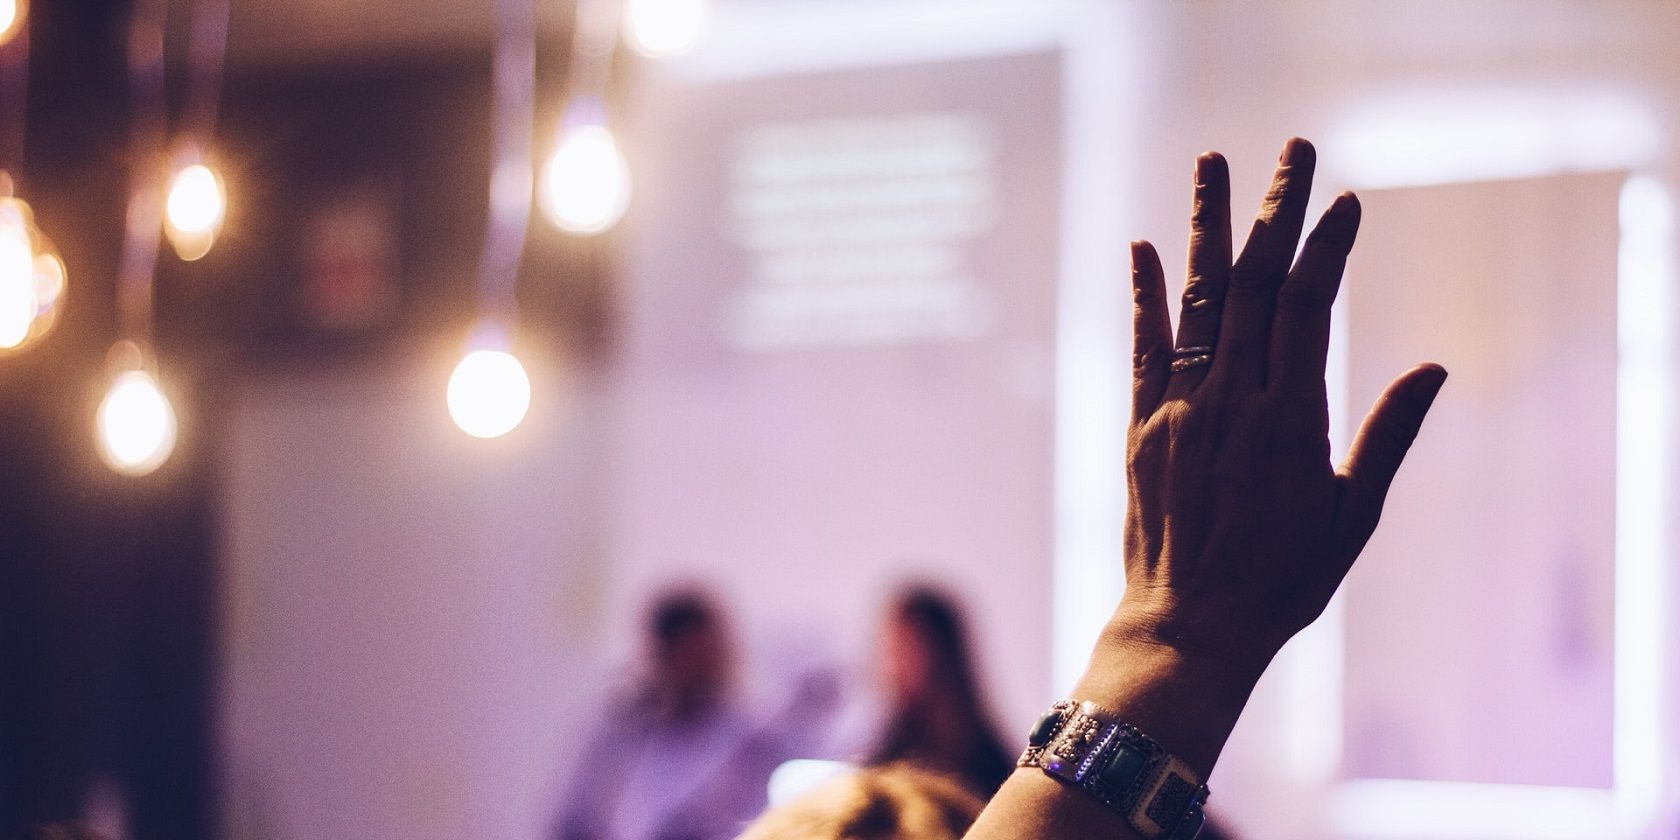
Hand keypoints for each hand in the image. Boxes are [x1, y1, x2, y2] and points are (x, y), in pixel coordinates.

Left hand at [1116, 138, 1446, 669]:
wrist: (1190, 628)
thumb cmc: (1282, 581)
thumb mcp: (1352, 515)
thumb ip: (1387, 436)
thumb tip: (1432, 368)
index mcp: (1290, 418)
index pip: (1309, 306)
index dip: (1325, 247)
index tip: (1344, 202)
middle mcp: (1230, 401)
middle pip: (1254, 284)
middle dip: (1275, 211)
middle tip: (1291, 149)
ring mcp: (1179, 410)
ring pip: (1196, 300)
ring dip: (1207, 228)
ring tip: (1212, 164)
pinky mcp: (1140, 428)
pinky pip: (1142, 349)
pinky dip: (1146, 296)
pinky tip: (1143, 249)